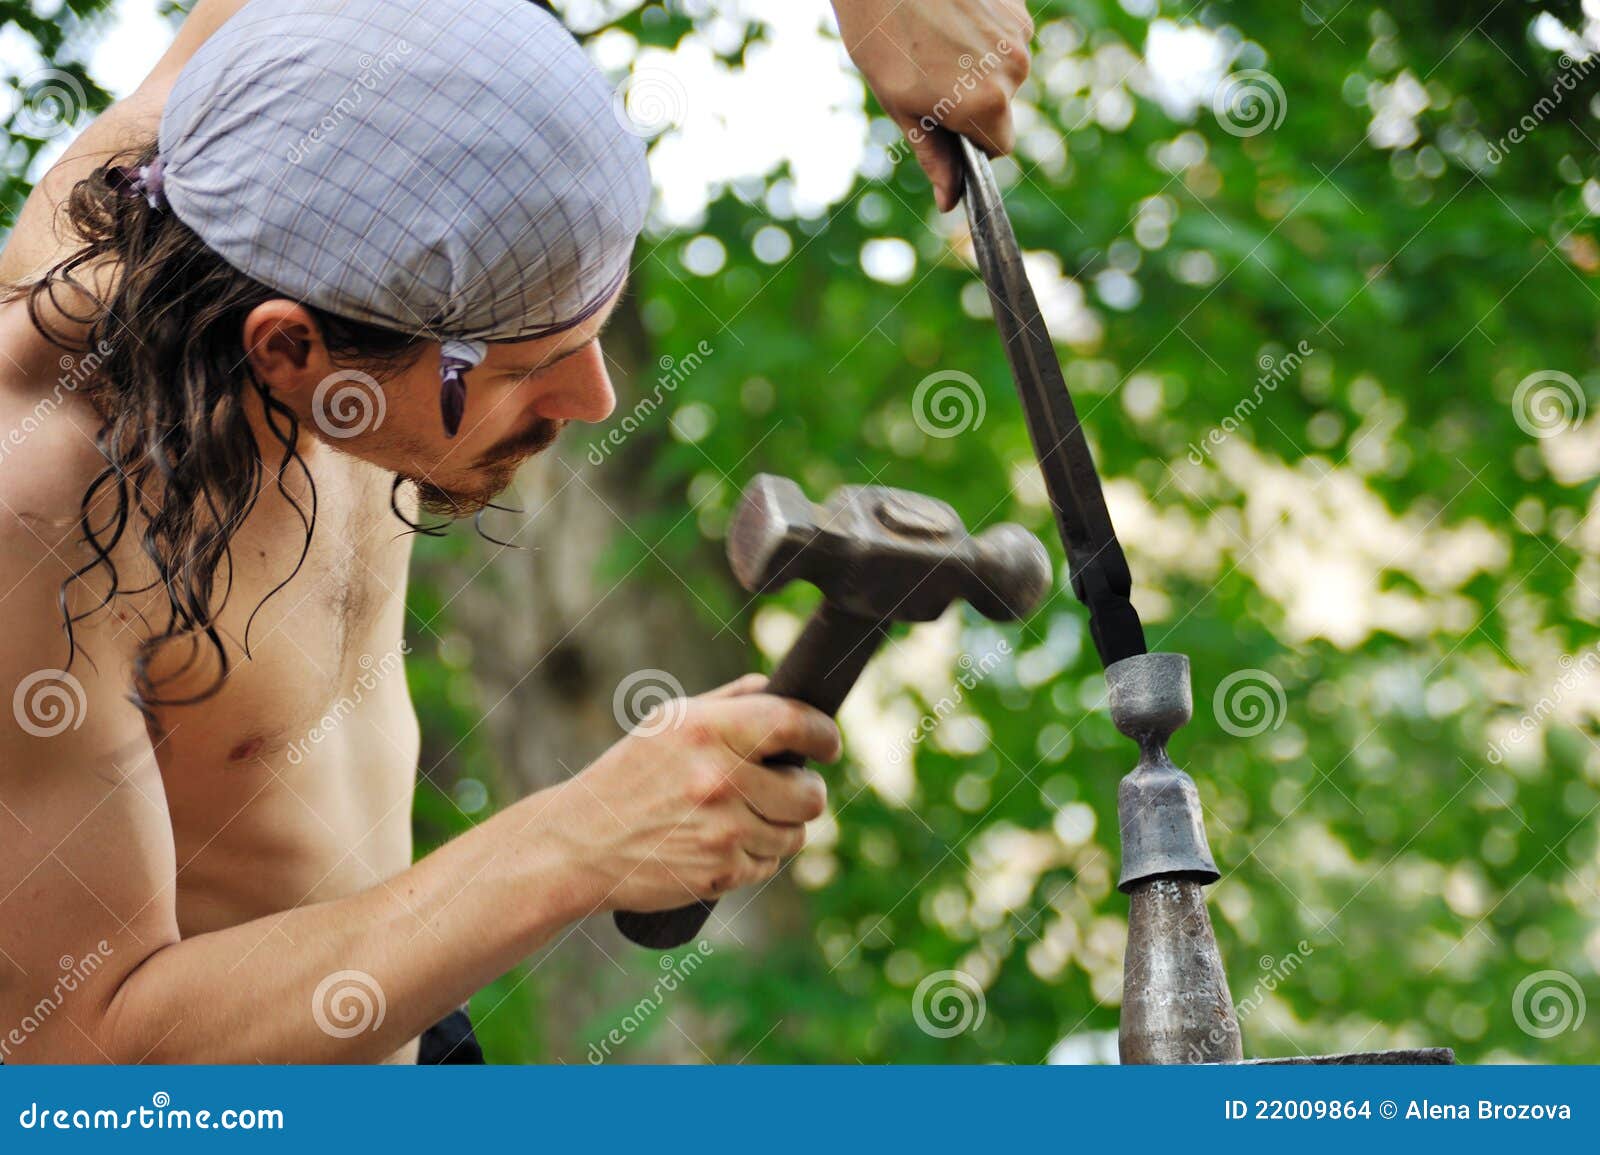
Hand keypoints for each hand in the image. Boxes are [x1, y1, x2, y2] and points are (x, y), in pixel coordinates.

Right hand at [546, 674, 837, 913]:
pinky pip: (769, 865)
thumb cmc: (628, 776)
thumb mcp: (668, 722)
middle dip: (806, 791)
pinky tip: (723, 844)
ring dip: (782, 827)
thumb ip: (728, 703)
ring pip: (796, 834)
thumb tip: (778, 687)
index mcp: (708, 731)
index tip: (829, 743)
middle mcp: (719, 780)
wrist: (579, 844)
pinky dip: (756, 857)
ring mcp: (723, 831)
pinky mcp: (721, 873)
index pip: (794, 724)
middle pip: (810, 792)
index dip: (824, 734)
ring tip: (745, 817)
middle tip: (787, 788)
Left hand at [831, 0, 1033, 210]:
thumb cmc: (881, 36)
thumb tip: (949, 200)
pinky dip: (981, 34)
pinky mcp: (1016, 5)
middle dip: (971, 100)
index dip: (971, 140)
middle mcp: (1014, 70)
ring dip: (975, 65)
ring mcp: (1019, 33)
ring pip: (1003, 69)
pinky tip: (948, 16)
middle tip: (927, 73)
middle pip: (1003, 105)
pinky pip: (1004, 37)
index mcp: (987, 105)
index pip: (1000, 146)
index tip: (945, 123)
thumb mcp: (900, 105)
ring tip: (933, 38)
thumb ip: (933, 154)